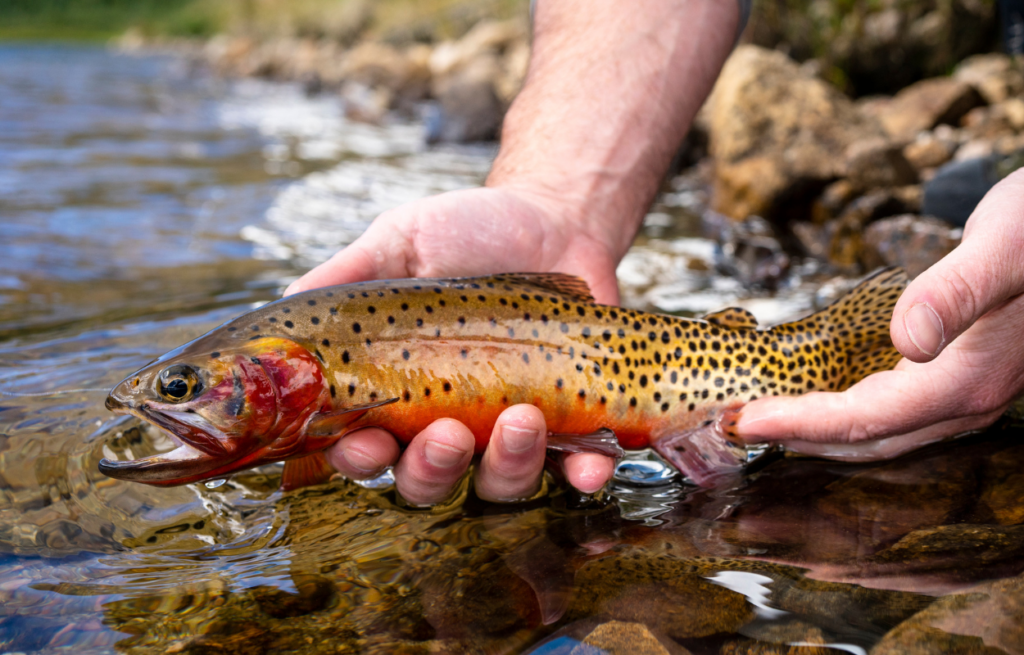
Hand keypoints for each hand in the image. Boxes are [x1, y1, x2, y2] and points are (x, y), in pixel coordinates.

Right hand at [286, 186, 620, 503]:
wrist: (557, 219)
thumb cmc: (471, 230)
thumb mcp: (401, 238)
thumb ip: (345, 274)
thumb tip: (283, 305)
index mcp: (397, 388)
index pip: (362, 444)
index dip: (357, 457)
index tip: (366, 442)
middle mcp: (448, 420)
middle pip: (426, 480)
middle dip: (433, 469)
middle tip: (449, 433)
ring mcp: (508, 428)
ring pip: (497, 482)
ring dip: (507, 465)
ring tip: (524, 416)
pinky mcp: (570, 425)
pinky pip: (574, 470)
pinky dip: (582, 475)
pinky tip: (591, 465)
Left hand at [737, 169, 1023, 459]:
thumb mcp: (1002, 248)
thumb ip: (954, 293)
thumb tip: (909, 341)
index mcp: (965, 380)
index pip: (866, 419)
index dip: (801, 424)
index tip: (745, 420)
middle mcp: (964, 400)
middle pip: (866, 440)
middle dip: (797, 438)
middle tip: (734, 426)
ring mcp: (963, 394)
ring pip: (879, 433)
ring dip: (817, 433)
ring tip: (763, 420)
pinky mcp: (958, 377)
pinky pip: (890, 414)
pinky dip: (843, 415)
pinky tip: (814, 398)